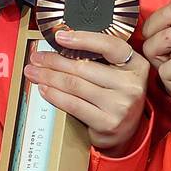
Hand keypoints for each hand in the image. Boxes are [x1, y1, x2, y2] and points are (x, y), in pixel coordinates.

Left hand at [24, 27, 149, 154]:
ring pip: (75, 85)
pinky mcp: (107, 123)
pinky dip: (55, 95)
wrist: (126, 133)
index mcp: (137, 65)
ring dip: (49, 77)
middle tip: (36, 57)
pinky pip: (73, 104)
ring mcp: (121, 105)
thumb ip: (101, 59)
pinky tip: (44, 89)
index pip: (109, 45)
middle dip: (54, 61)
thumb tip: (62, 44)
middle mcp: (132, 84)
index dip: (83, 39)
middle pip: (84, 67)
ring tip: (34, 72)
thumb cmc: (116, 97)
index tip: (59, 37)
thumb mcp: (119, 74)